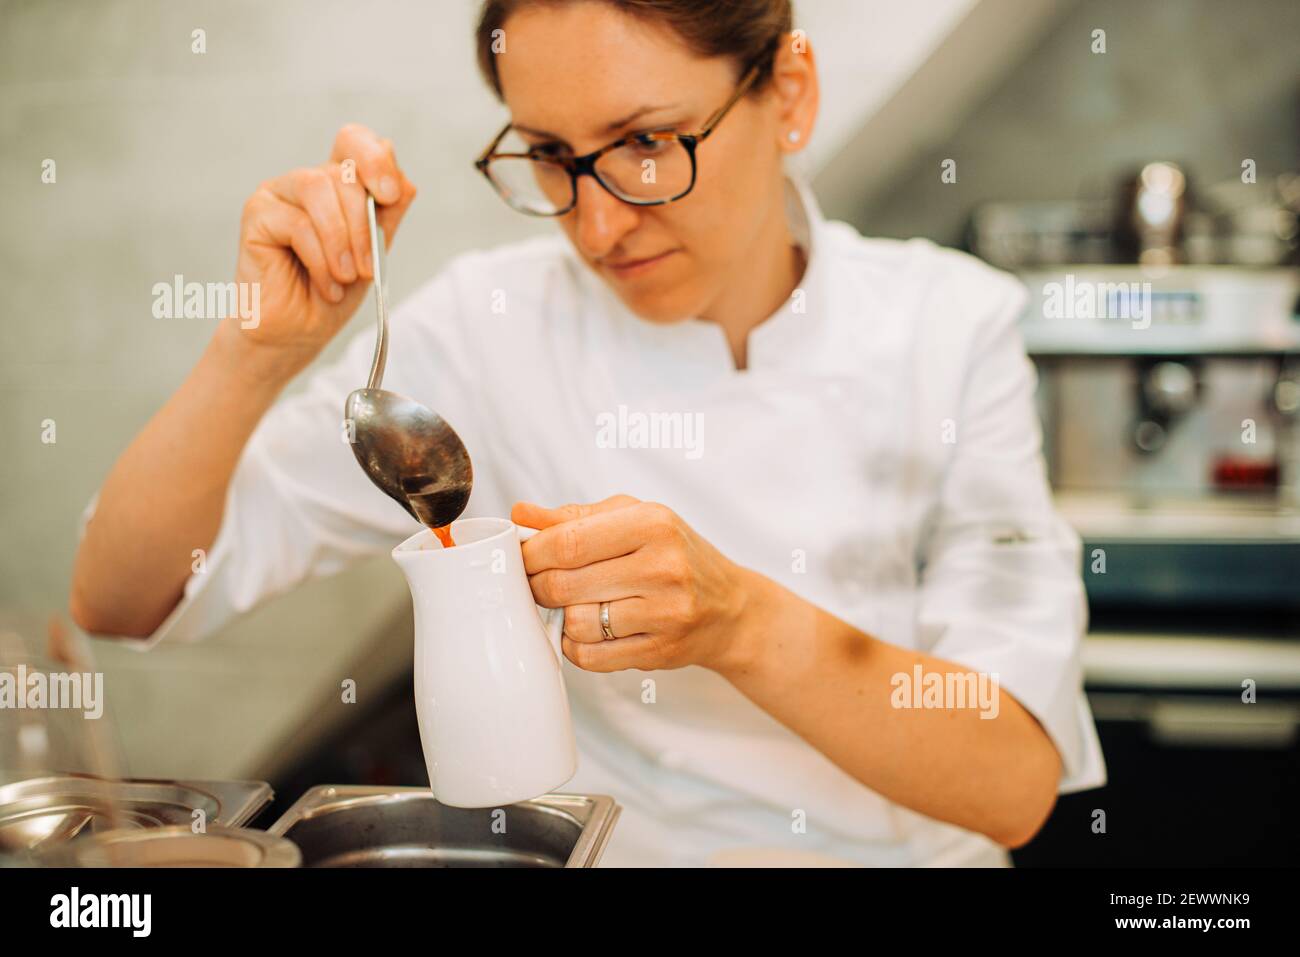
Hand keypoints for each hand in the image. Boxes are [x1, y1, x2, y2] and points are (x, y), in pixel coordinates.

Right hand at [228, 124, 417, 376]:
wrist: (299, 332)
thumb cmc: (333, 292)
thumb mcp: (373, 253)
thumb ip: (387, 216)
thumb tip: (405, 182)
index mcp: (337, 184)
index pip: (354, 142)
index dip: (375, 158)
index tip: (390, 195)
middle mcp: (307, 182)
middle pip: (343, 173)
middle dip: (363, 226)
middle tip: (366, 270)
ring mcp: (279, 194)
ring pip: (318, 188)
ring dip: (342, 239)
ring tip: (346, 277)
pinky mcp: (257, 213)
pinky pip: (297, 223)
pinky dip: (321, 260)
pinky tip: (327, 285)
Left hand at [512, 496, 756, 673]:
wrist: (730, 608)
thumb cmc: (676, 555)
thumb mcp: (635, 519)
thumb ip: (576, 517)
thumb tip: (521, 514)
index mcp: (652, 523)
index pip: (568, 541)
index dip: (531, 553)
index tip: (522, 557)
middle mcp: (662, 566)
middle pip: (563, 584)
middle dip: (538, 586)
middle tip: (539, 583)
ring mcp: (664, 612)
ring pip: (575, 622)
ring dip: (562, 617)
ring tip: (573, 605)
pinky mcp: (659, 650)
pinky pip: (591, 656)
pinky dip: (576, 646)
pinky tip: (588, 631)